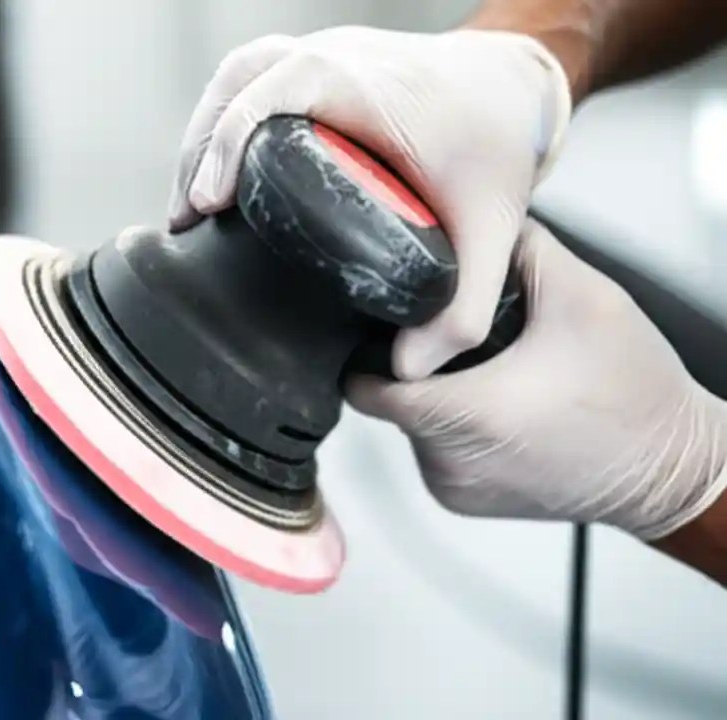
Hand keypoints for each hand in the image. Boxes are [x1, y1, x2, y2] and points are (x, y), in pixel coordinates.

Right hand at [169, 26, 572, 379]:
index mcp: (367, 86)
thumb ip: (461, 309)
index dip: (226, 145)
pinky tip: (216, 169)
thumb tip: (408, 369)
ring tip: (190, 201)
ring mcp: (322, 52)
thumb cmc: (498, 137)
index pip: (271, 95)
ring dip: (204, 133)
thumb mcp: (491, 228)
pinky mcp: (313, 61)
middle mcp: (337, 57)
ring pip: (236, 76)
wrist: (514, 84)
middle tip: (186, 215)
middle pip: (237, 82)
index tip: (207, 203)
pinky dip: (223, 119)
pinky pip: (250, 78)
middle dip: (199, 149)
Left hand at [346, 221, 726, 540]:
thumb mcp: (581, 295)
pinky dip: (453, 425)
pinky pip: (435, 450)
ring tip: (484, 368)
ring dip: (434, 393)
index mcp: (464, 416)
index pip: (365, 385)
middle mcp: (448, 461)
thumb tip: (473, 216)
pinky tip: (494, 401)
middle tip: (454, 336)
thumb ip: (518, 247)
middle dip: (414, 363)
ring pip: (411, 425)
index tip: (388, 322)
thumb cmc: (636, 394)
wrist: (675, 468)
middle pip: (389, 399)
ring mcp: (454, 487)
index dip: (369, 348)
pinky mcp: (464, 500)